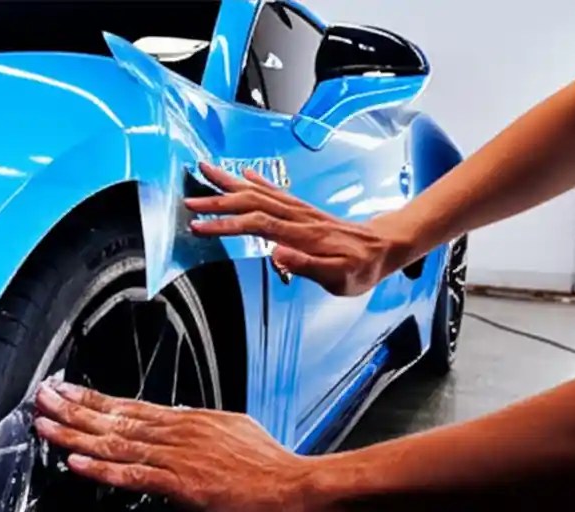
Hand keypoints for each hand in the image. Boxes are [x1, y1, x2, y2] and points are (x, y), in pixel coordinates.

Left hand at [33, 382, 344, 511]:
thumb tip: (182, 424)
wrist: (298, 487)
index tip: (67, 390)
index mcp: (188, 421)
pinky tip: (76, 462)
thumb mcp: (232, 433)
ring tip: (44, 424)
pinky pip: (134, 475)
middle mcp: (177, 432)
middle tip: (40, 396)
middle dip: (73, 407)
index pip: (131, 406)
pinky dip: (102, 469)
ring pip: (116, 443)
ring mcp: (177, 456)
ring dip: (76, 433)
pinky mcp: (183, 484)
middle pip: (115, 417)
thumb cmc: (271, 469)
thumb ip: (200, 431)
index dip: (94, 399)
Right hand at [183, 162, 420, 295]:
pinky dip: (256, 180)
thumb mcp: (340, 278)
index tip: (200, 226)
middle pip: (251, 202)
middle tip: (189, 198)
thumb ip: (309, 267)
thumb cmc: (362, 268)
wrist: (384, 249)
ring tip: (205, 170)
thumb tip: (278, 255)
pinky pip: (275, 190)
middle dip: (218, 200)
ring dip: (230, 182)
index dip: (227, 224)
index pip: (257, 224)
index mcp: (303, 235)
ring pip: (259, 191)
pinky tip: (244, 175)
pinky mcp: (303, 209)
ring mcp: (300, 210)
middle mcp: (299, 217)